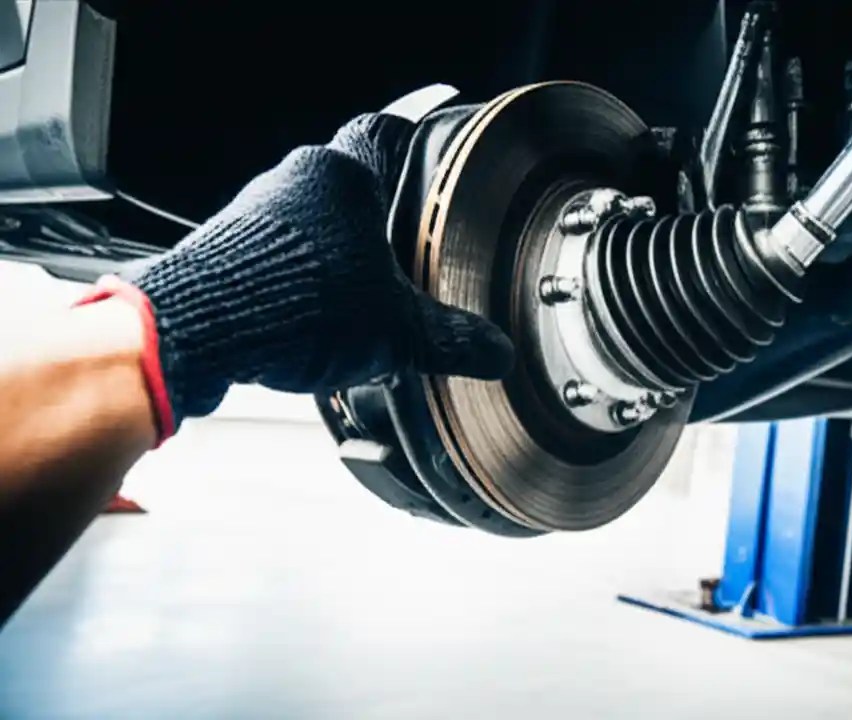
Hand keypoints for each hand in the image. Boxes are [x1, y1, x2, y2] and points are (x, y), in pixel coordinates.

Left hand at [106, 113, 514, 438]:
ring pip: (309, 219)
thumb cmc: (291, 306)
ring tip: (360, 298)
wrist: (195, 331)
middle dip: (378, 218)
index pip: (385, 133)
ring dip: (334, 251)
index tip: (426, 146)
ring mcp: (254, 213)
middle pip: (349, 182)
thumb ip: (450, 341)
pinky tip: (313, 319)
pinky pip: (274, 251)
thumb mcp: (396, 332)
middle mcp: (295, 181)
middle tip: (404, 249)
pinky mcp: (224, 249)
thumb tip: (494, 351)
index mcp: (344, 177)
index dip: (411, 139)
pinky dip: (299, 276)